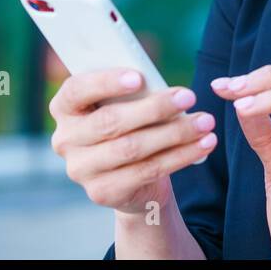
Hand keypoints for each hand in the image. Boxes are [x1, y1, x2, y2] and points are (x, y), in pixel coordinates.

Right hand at [49, 67, 217, 216]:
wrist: (132, 178)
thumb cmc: (130, 124)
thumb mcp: (126, 103)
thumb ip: (133, 92)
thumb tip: (162, 86)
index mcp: (65, 108)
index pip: (77, 90)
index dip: (106, 82)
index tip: (139, 77)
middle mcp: (65, 140)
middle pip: (110, 122)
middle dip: (154, 108)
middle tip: (189, 96)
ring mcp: (81, 170)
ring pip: (132, 148)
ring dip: (175, 133)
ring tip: (205, 121)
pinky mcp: (103, 192)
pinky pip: (147, 171)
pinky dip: (181, 156)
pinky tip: (204, 144)